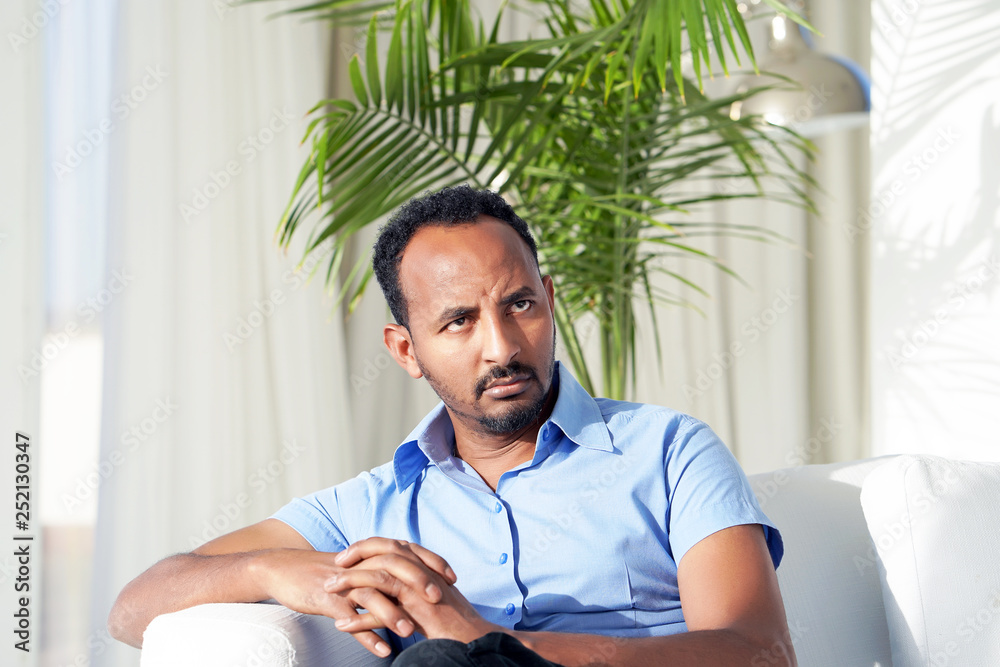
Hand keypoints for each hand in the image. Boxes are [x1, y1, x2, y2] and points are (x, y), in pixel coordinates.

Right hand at [253, 547, 451, 656]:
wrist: (284, 570)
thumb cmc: (325, 572)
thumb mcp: (357, 568)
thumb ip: (382, 571)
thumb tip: (411, 581)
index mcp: (370, 556)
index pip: (407, 553)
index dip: (431, 562)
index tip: (452, 578)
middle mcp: (359, 566)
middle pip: (393, 569)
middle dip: (418, 583)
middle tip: (439, 600)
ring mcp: (343, 583)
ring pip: (371, 595)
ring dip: (392, 614)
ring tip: (410, 632)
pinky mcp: (326, 600)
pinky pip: (349, 620)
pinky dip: (366, 635)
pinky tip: (382, 650)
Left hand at [326, 538, 500, 643]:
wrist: (473, 637)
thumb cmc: (453, 621)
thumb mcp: (431, 595)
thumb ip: (414, 585)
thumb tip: (394, 584)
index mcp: (423, 565)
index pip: (391, 544)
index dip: (367, 545)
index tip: (348, 554)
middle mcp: (421, 570)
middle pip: (382, 550)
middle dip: (354, 555)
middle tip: (335, 565)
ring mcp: (418, 588)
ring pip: (377, 575)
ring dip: (349, 582)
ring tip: (330, 590)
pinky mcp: (415, 610)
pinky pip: (380, 609)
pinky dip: (358, 617)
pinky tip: (342, 625)